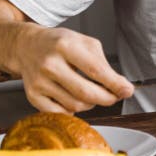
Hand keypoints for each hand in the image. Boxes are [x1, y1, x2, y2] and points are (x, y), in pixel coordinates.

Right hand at [14, 25, 133, 113]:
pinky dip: (72, 111)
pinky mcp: (32, 95)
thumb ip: (103, 63)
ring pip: (75, 105)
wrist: (27, 46)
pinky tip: (74, 99)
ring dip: (90, 104)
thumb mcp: (84, 43)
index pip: (96, 70)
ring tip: (92, 93)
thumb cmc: (60, 43)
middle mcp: (50, 64)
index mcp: (65, 46)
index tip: (128, 90)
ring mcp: (39, 81)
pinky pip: (60, 113)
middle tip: (115, 97)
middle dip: (106, 98)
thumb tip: (120, 86)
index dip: (115, 84)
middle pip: (85, 92)